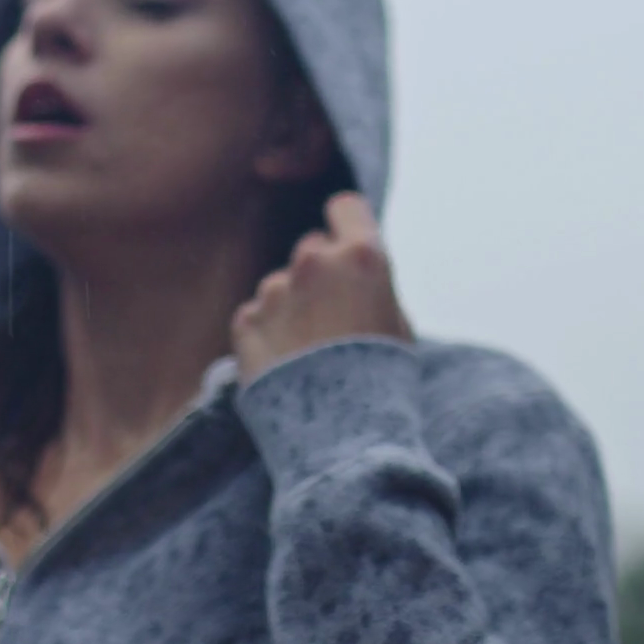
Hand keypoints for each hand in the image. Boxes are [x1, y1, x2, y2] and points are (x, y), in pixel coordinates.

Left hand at [231, 193, 412, 384]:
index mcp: (361, 257)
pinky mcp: (245, 322)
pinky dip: (267, 336)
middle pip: (312, 249)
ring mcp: (273, 291)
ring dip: (291, 308)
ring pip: (281, 286)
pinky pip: (257, 316)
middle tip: (332, 320)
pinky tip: (285, 368)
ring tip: (308, 356)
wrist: (340, 437)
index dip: (347, 226)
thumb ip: (373, 285)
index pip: (345, 207)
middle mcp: (313, 263)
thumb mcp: (398, 325)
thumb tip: (356, 272)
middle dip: (320, 275)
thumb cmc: (383, 383)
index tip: (347, 248)